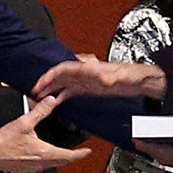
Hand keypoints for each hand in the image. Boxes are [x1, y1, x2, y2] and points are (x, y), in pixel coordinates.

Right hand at [0, 95, 93, 172]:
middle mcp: (40, 164)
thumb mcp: (24, 122)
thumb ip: (39, 111)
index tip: (88, 152)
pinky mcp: (24, 169)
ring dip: (59, 159)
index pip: (68, 156)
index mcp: (44, 153)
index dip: (80, 154)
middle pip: (62, 162)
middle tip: (79, 154)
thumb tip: (50, 101)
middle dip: (71, 157)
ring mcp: (32, 168)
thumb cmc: (3, 142)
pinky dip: (47, 160)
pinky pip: (41, 166)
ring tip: (63, 154)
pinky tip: (43, 155)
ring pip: (51, 165)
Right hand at [32, 56, 166, 101]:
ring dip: (51, 90)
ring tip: (40, 98)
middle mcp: (84, 73)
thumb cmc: (129, 76)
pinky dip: (61, 95)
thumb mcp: (119, 77)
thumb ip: (109, 78)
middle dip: (46, 84)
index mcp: (87, 69)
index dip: (49, 76)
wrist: (138, 81)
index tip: (40, 84)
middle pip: (59, 76)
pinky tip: (57, 102)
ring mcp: (85, 81)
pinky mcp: (89, 88)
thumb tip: (102, 78)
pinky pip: (71, 91)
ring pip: (63, 83)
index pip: (63, 69)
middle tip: (34, 93)